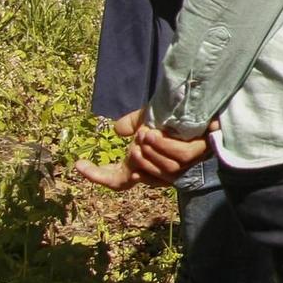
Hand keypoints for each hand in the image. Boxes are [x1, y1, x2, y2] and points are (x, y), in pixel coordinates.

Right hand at [75, 108, 213, 190]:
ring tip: (148, 134)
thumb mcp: (149, 116)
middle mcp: (164, 170)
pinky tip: (157, 133)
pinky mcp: (198, 155)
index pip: (117, 180)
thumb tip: (117, 130)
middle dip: (137, 158)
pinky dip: (165, 147)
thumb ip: (133, 123)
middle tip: (138, 139)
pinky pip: (177, 159)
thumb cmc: (175, 111)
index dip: (97, 176)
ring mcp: (184, 165)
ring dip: (152, 150)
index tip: (78, 164)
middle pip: (139, 175)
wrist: (203, 101)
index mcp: (146, 164)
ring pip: (162, 169)